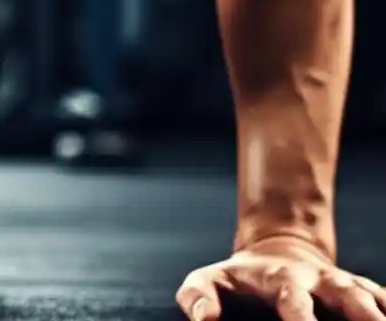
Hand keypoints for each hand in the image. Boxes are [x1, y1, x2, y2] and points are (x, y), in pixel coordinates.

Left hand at [176, 236, 385, 320]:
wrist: (275, 251)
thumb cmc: (237, 279)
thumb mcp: (206, 280)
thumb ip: (197, 297)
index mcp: (281, 279)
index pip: (294, 303)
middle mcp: (320, 280)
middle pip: (346, 299)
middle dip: (361, 319)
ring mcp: (344, 285)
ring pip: (369, 298)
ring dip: (380, 315)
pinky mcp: (362, 291)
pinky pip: (383, 298)